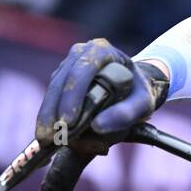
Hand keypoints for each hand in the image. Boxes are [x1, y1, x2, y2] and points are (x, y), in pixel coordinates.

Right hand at [35, 39, 168, 151]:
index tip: (69, 122)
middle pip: (63, 79)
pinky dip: (49, 114)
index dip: (73, 95)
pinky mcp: (62, 77)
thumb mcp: (143, 103)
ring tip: (46, 139)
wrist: (134, 87)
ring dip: (48, 114)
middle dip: (55, 109)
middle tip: (51, 136)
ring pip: (53, 88)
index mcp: (104, 51)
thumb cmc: (139, 92)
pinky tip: (47, 132)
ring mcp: (70, 64)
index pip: (84, 69)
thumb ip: (127, 113)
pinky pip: (52, 95)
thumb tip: (97, 126)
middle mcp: (82, 53)